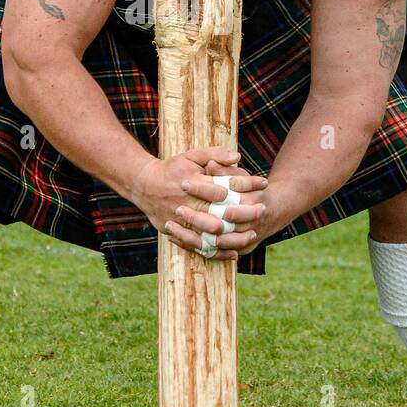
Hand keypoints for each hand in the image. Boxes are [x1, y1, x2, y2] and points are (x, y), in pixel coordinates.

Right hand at [131, 147, 267, 261]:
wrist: (144, 185)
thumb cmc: (172, 169)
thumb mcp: (190, 156)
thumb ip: (214, 155)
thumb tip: (238, 157)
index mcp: (192, 181)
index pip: (224, 184)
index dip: (246, 184)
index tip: (263, 183)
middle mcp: (187, 202)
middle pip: (220, 211)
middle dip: (244, 211)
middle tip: (263, 209)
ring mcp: (182, 220)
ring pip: (212, 233)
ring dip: (234, 234)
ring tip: (253, 234)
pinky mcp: (177, 232)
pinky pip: (199, 247)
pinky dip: (217, 252)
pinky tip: (234, 252)